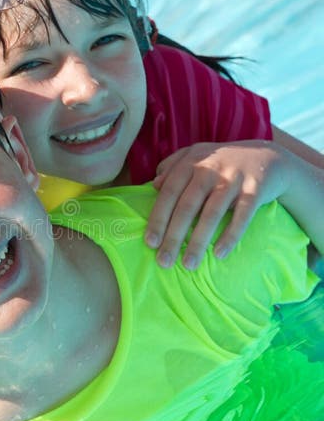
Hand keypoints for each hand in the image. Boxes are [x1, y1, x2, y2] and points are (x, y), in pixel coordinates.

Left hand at [144, 140, 289, 268]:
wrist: (269, 156)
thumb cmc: (224, 162)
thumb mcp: (197, 156)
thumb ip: (173, 166)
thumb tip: (154, 185)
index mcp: (192, 161)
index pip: (169, 192)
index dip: (158, 217)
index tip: (150, 243)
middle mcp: (211, 167)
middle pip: (187, 206)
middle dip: (173, 236)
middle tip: (164, 261)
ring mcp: (234, 178)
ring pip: (212, 213)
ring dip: (199, 241)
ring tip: (189, 264)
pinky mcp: (256, 188)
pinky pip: (242, 215)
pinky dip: (230, 235)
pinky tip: (219, 254)